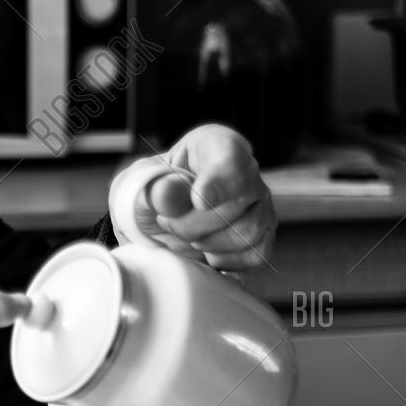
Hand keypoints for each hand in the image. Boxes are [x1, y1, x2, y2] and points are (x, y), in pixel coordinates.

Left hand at [113, 125, 275, 270]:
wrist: (160, 218)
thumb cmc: (153, 194)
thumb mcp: (141, 184)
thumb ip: (153, 187)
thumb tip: (168, 193)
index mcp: (218, 145)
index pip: (230, 160)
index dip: (216, 184)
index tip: (198, 202)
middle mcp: (248, 171)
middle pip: (234, 205)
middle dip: (191, 225)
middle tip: (166, 223)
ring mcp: (261, 204)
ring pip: (246, 233)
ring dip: (207, 244)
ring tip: (185, 237)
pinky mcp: (264, 236)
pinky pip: (255, 255)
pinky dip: (224, 261)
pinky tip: (205, 251)